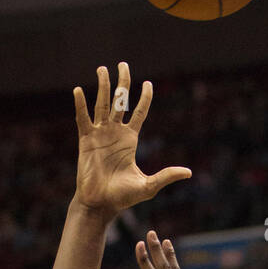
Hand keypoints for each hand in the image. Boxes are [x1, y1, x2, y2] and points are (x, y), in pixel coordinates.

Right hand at [73, 65, 190, 218]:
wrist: (101, 204)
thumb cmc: (123, 197)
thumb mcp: (149, 185)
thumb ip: (166, 176)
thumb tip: (188, 173)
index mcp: (130, 139)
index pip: (139, 113)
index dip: (144, 98)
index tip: (148, 83)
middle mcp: (114, 132)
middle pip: (119, 101)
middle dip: (121, 82)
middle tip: (123, 64)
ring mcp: (99, 135)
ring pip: (102, 104)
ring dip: (102, 86)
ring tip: (103, 68)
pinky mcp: (85, 141)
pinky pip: (83, 119)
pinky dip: (81, 105)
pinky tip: (79, 90)